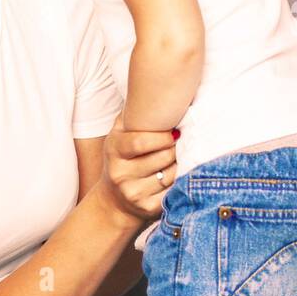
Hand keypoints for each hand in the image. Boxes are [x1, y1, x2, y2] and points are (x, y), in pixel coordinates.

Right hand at [95, 111, 177, 226]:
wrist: (114, 200)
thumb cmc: (123, 160)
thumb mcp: (119, 135)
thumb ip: (132, 115)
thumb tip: (153, 87)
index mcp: (114, 150)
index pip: (140, 142)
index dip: (163, 137)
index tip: (175, 133)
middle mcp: (120, 173)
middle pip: (161, 158)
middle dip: (176, 150)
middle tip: (183, 146)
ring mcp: (133, 193)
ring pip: (170, 175)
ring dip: (181, 166)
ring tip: (180, 159)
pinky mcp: (146, 208)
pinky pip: (173, 192)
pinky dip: (181, 183)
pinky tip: (179, 176)